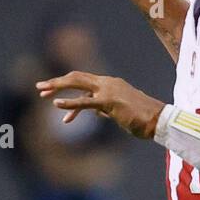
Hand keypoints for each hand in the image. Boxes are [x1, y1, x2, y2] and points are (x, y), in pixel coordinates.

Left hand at [36, 71, 163, 139]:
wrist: (159, 121)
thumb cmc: (143, 119)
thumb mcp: (120, 112)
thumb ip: (106, 109)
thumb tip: (94, 112)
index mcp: (110, 84)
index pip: (84, 82)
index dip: (67, 86)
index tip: (52, 95)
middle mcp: (108, 83)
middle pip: (77, 77)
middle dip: (57, 82)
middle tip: (40, 87)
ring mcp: (108, 90)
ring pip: (78, 84)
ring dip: (58, 87)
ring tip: (43, 93)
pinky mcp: (110, 102)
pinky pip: (86, 102)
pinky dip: (70, 103)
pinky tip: (57, 104)